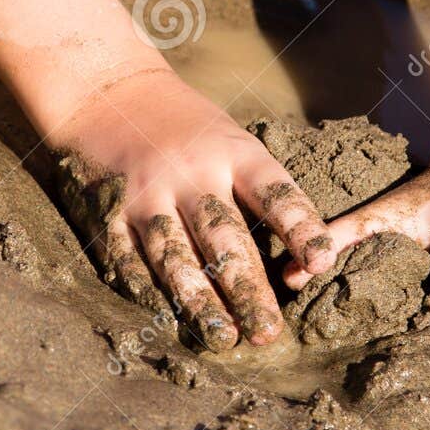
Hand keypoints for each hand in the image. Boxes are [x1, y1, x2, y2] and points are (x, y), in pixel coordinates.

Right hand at [54, 69, 334, 349]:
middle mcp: (190, 172)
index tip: (321, 264)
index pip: (274, 193)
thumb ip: (258, 191)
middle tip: (269, 334)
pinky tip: (164, 317)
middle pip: (224, 236)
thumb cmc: (188, 129)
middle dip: (248, 288)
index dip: (299, 228)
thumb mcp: (232, 140)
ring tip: (223, 337)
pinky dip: (146, 289)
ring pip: (176, 255)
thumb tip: (301, 260)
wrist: (109, 92)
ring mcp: (146, 193)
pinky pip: (127, 257)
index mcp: (232, 152)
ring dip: (200, 300)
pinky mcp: (109, 211)